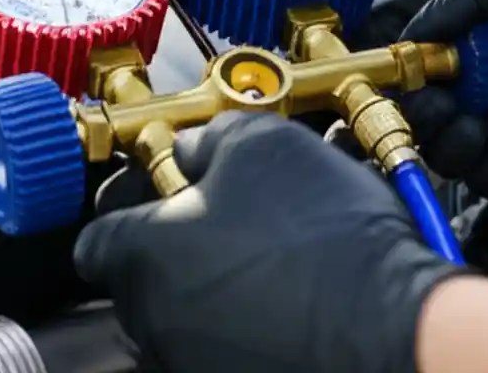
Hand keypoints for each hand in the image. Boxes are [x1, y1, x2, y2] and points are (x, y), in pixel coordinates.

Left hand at [74, 113, 461, 372]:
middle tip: (231, 217)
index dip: (129, 207)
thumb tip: (195, 147)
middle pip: (141, 279)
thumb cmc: (324, 237)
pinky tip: (292, 298)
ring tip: (272, 257)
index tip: (163, 191)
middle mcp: (153, 320)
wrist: (392, 325)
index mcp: (142, 256)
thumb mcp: (262, 143)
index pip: (94, 239)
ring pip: (185, 314)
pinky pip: (226, 345)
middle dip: (176, 247)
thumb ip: (210, 138)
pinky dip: (247, 322)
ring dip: (215, 285)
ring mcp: (191, 361)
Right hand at [388, 0, 487, 199]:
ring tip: (464, 122)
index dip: (377, 54)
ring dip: (444, 138)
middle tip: (418, 102)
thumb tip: (411, 33)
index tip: (358, 62)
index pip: (409, 40)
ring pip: (449, 145)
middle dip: (407, 106)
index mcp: (480, 28)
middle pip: (418, 102)